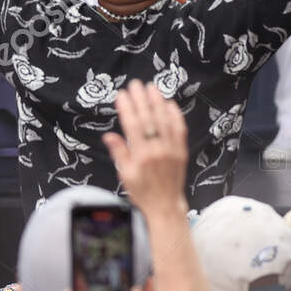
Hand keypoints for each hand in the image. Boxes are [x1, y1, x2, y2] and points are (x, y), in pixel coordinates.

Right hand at [102, 80, 188, 217]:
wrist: (165, 206)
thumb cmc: (143, 193)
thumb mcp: (125, 175)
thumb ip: (119, 153)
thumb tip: (109, 136)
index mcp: (141, 156)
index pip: (132, 126)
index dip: (127, 108)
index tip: (121, 95)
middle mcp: (157, 150)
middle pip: (148, 119)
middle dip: (141, 99)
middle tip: (135, 84)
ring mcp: (171, 150)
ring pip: (164, 120)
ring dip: (157, 102)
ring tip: (151, 87)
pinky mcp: (181, 151)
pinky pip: (179, 129)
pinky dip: (175, 115)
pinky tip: (169, 104)